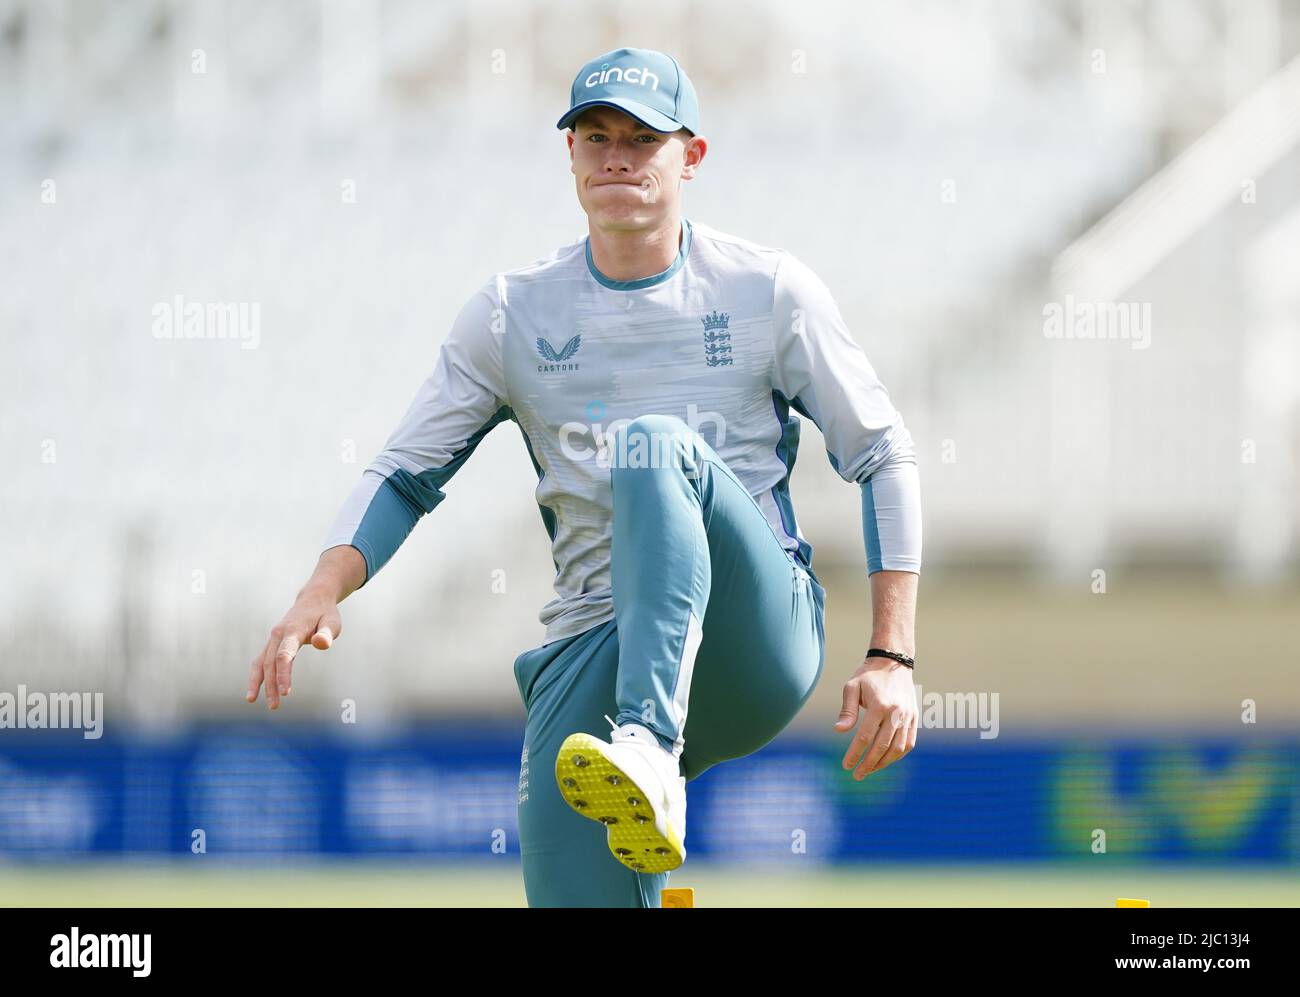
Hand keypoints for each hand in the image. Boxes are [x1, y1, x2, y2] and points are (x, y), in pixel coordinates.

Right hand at [247, 591, 341, 709]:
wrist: (313, 600)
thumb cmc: (325, 614)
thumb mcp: (332, 622)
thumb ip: (327, 633)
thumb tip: (320, 643)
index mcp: (293, 630)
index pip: (285, 655)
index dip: (283, 674)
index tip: (285, 692)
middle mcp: (278, 634)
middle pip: (271, 663)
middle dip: (271, 685)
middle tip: (274, 706)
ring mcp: (273, 638)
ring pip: (262, 662)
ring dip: (259, 682)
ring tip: (252, 701)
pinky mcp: (272, 643)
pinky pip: (260, 660)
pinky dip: (256, 675)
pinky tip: (254, 692)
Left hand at [833, 655, 917, 778]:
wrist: (893, 662)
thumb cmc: (868, 676)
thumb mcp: (852, 687)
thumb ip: (847, 711)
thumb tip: (839, 731)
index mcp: (879, 706)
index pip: (865, 737)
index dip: (855, 754)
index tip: (846, 766)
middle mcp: (896, 713)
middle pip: (882, 747)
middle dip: (868, 764)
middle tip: (857, 775)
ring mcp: (908, 716)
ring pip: (898, 749)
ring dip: (883, 763)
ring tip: (870, 770)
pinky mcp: (915, 718)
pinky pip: (909, 743)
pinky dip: (898, 755)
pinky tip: (885, 760)